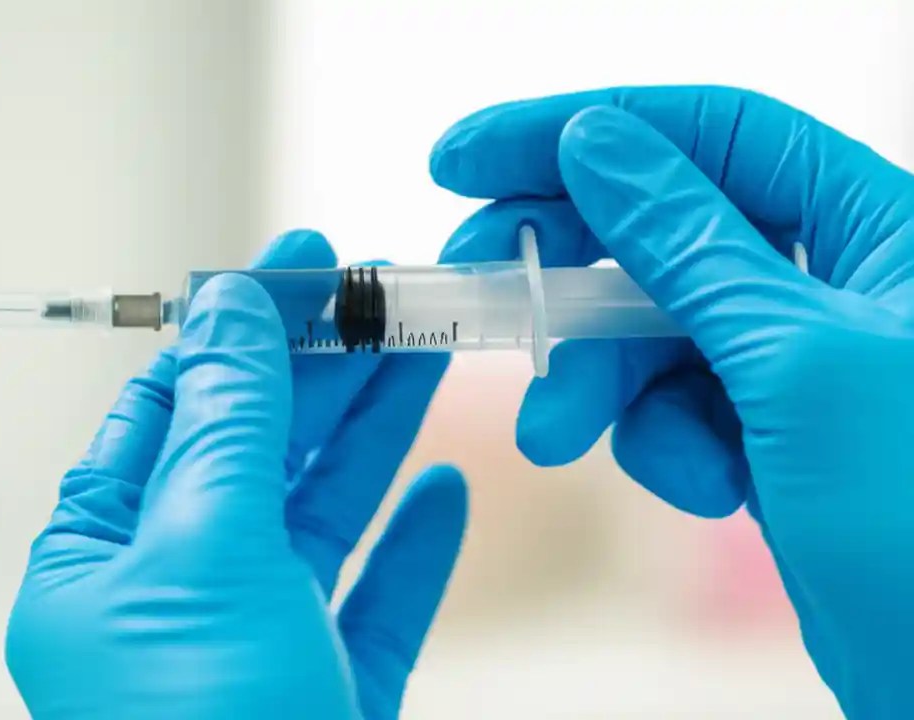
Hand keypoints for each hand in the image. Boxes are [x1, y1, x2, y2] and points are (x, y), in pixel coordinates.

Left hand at [5, 230, 466, 719]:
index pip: (164, 416)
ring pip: (318, 520)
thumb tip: (225, 306)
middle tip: (385, 292)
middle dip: (319, 373)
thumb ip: (226, 426)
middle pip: (251, 457)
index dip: (233, 332)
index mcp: (93, 572)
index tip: (298, 263)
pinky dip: (411, 549)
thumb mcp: (208, 555)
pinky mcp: (328, 699)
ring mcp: (252, 656)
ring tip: (429, 352)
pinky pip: (372, 606)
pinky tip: (447, 491)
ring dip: (375, 437)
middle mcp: (165, 608)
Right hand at [430, 87, 913, 716]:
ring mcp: (794, 355)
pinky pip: (672, 406)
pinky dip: (664, 446)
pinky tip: (708, 490)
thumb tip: (594, 143)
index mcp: (878, 222)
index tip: (469, 159)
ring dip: (600, 384)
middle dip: (567, 277)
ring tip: (556, 435)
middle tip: (481, 296)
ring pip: (650, 330)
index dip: (580, 128)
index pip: (708, 130)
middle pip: (659, 228)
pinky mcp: (765, 429)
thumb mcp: (793, 359)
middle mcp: (836, 274)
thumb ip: (685, 243)